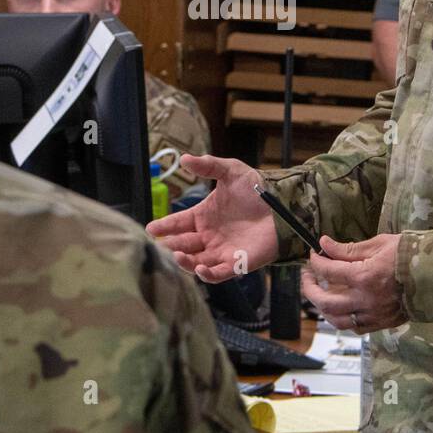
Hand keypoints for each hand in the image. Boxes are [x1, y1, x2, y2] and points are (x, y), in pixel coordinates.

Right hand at [145, 154, 278, 281]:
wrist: (283, 205)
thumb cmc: (256, 189)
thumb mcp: (231, 171)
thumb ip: (208, 166)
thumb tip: (184, 158)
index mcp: (203, 216)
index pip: (178, 223)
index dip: (164, 226)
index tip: (150, 228)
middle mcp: (208, 236)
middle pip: (183, 244)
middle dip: (171, 245)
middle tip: (162, 244)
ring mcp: (221, 251)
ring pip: (196, 262)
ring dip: (184, 261)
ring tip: (177, 254)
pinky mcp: (237, 263)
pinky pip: (219, 274)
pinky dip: (208, 275)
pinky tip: (200, 269)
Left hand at [301, 234, 405, 333]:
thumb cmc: (410, 254)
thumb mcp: (379, 244)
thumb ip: (348, 249)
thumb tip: (324, 244)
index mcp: (365, 276)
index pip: (328, 271)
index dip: (316, 262)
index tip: (314, 255)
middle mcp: (366, 299)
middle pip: (325, 301)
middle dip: (309, 288)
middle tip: (307, 276)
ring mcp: (374, 315)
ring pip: (336, 320)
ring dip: (323, 307)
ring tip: (320, 293)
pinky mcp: (382, 323)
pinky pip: (354, 327)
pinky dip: (342, 318)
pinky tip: (340, 306)